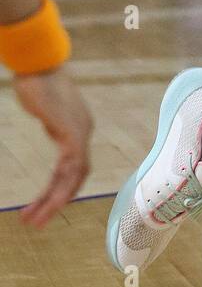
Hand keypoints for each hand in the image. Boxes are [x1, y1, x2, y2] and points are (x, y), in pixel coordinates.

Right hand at [13, 66, 91, 226]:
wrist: (37, 63)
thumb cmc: (36, 79)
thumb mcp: (46, 107)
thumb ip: (53, 120)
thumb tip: (50, 122)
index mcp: (78, 127)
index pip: (75, 166)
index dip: (60, 188)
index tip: (44, 205)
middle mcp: (84, 131)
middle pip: (77, 176)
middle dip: (57, 202)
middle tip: (37, 223)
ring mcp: (80, 131)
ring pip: (73, 177)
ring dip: (54, 202)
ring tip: (33, 221)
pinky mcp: (72, 132)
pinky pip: (69, 168)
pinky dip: (57, 189)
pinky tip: (43, 203)